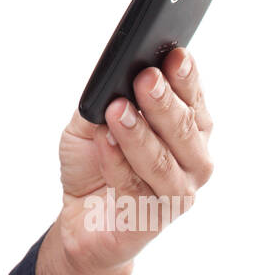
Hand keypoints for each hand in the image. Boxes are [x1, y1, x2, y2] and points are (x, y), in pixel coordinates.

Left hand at [55, 47, 214, 274]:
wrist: (81, 219)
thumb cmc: (95, 163)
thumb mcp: (93, 123)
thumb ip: (106, 102)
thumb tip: (112, 78)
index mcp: (187, 130)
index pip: (193, 100)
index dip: (186, 77)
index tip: (174, 55)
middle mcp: (192, 160)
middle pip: (184, 128)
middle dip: (164, 101)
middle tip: (146, 78)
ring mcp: (177, 191)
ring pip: (162, 160)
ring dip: (139, 132)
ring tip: (119, 109)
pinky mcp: (154, 218)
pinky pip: (135, 186)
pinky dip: (117, 161)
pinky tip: (105, 140)